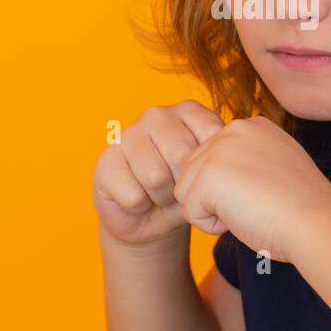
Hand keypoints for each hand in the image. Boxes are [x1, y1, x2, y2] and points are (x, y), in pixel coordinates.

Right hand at [92, 101, 224, 249]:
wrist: (150, 219)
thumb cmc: (186, 191)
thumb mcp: (211, 174)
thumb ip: (220, 160)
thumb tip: (224, 160)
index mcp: (189, 111)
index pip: (210, 138)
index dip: (209, 170)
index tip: (203, 177)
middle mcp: (157, 114)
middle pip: (181, 156)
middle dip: (185, 186)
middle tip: (179, 189)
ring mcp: (128, 133)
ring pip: (156, 177)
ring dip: (161, 198)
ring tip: (159, 194)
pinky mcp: (106, 159)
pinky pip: (133, 195)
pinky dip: (140, 208)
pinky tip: (139, 200)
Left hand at [172, 115, 330, 264]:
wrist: (316, 222)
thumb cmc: (302, 207)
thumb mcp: (277, 167)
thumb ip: (249, 161)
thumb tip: (225, 178)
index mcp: (251, 125)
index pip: (214, 161)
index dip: (233, 188)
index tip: (266, 193)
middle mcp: (233, 129)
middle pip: (195, 173)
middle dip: (219, 199)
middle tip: (258, 204)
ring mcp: (219, 149)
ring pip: (187, 192)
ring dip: (214, 212)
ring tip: (251, 210)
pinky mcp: (208, 175)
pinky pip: (189, 212)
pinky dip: (212, 227)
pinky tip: (244, 218)